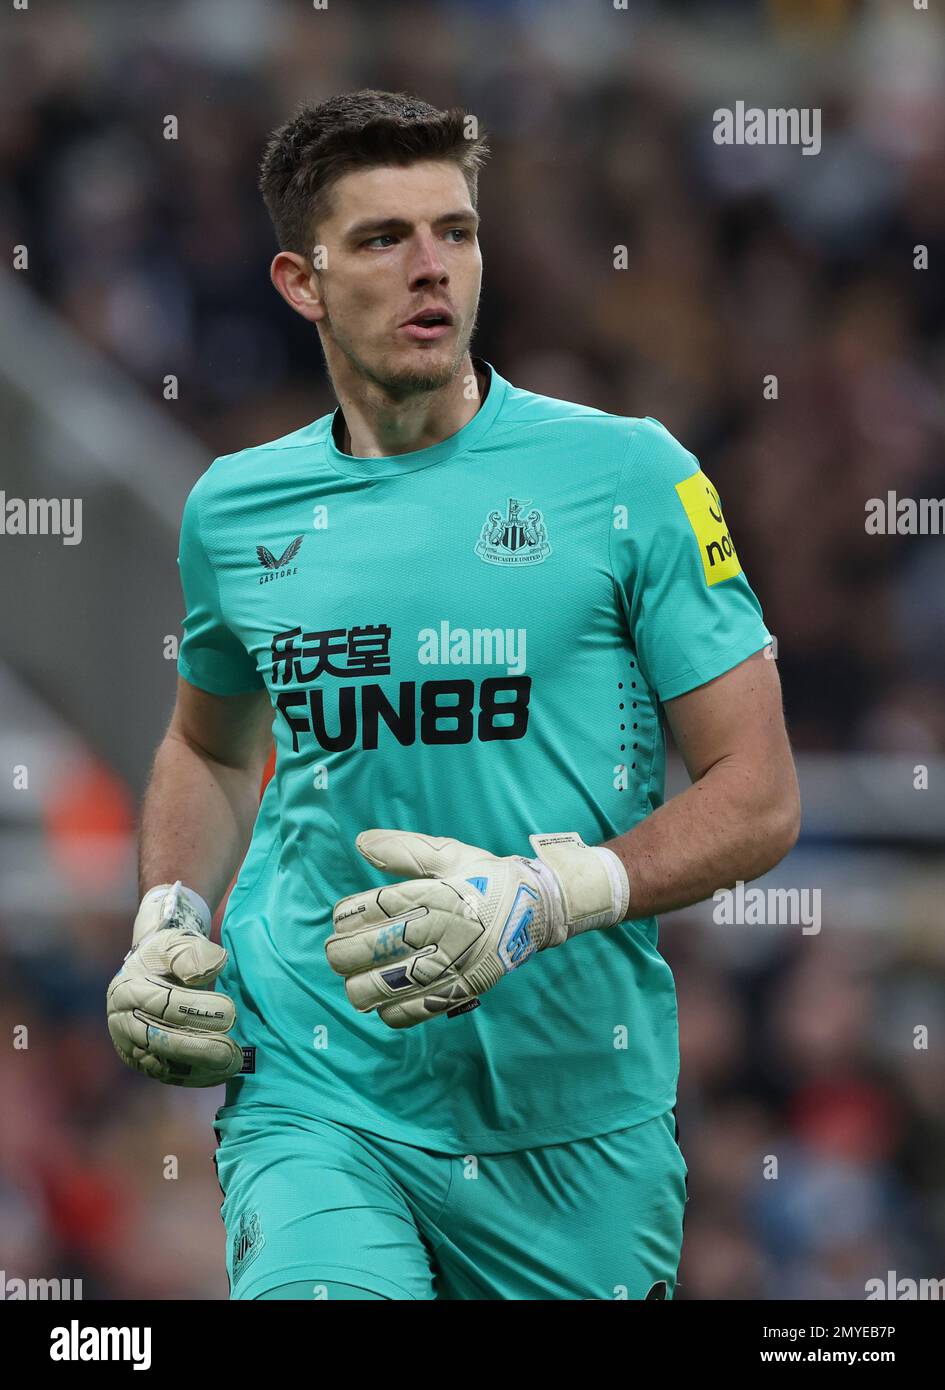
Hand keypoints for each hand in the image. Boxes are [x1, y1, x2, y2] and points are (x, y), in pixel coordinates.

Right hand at [107, 881, 243, 1085]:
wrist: (152, 970)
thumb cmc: (167, 955)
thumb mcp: (176, 943)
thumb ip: (193, 952)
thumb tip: (214, 965)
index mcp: (127, 989)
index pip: (163, 1004)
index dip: (196, 1009)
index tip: (230, 1012)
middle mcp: (122, 1021)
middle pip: (159, 1039)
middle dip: (197, 1047)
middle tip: (230, 1050)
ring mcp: (129, 1045)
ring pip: (162, 1063)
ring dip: (198, 1068)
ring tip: (232, 1064)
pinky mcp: (142, 1061)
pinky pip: (167, 1075)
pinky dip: (194, 1077)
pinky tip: (221, 1074)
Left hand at [326, 829, 629, 1029]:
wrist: (537, 910)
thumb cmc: (486, 879)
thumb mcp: (449, 854)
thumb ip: (404, 850)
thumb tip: (360, 842)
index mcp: (435, 894)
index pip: (372, 908)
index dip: (345, 916)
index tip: (340, 919)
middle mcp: (441, 931)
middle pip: (369, 950)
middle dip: (341, 953)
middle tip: (339, 950)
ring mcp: (451, 966)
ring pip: (380, 989)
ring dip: (357, 986)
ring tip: (355, 978)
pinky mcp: (460, 992)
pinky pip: (408, 1013)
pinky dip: (386, 1010)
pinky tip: (383, 999)